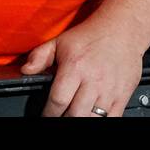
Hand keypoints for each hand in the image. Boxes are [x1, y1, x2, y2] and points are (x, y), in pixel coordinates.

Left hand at [21, 16, 144, 116]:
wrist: (122, 28)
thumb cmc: (90, 36)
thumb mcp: (60, 41)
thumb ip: (40, 56)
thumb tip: (26, 70)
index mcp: (74, 67)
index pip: (58, 100)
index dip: (49, 113)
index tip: (45, 115)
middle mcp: (93, 80)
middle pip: (75, 114)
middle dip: (64, 119)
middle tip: (59, 116)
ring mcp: (110, 90)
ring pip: (93, 119)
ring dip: (81, 120)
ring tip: (73, 115)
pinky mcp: (123, 95)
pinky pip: (113, 118)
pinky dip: (101, 121)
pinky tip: (92, 116)